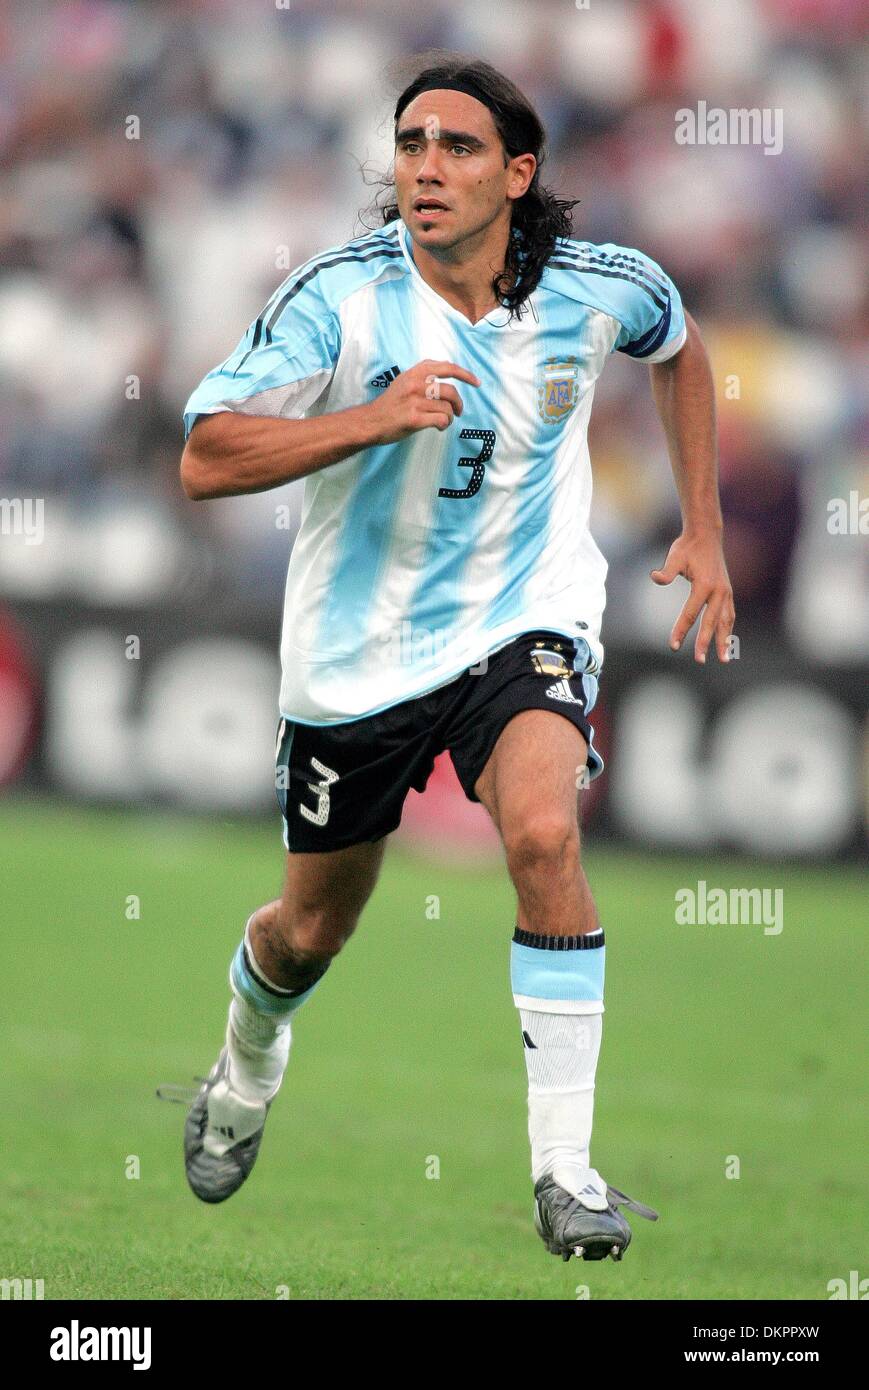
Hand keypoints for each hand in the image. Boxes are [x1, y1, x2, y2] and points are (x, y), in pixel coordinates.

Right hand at [364, 359, 480, 443]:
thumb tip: (449, 371)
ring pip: (447, 408)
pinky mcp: (414, 419)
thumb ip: (424, 375)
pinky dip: (444, 425)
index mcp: (416, 372)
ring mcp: (415, 401)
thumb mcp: (405, 380)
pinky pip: (441, 421)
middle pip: (451, 391)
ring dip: (449, 417)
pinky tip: (438, 427)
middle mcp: (416, 384)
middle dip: (459, 404)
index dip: (465, 374)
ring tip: (442, 421)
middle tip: (458, 411)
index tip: (476, 382)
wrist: (371, 421)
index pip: (447, 368)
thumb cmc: (391, 403)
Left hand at [650, 531, 735, 663]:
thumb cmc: (687, 547)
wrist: (707, 534)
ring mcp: (726, 592)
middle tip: (699, 660)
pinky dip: (728, 629)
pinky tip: (726, 642)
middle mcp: (719, 591)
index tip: (673, 645)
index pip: (690, 613)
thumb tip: (655, 577)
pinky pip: (729, 614)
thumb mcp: (674, 556)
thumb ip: (667, 571)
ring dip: (724, 640)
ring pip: (726, 621)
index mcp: (704, 585)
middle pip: (711, 622)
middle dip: (705, 642)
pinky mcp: (728, 592)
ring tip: (723, 659)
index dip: (680, 630)